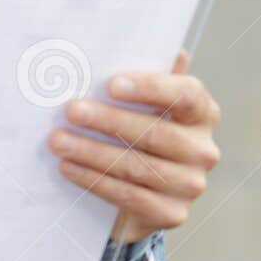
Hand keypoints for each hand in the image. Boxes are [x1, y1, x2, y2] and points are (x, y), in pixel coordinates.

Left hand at [46, 49, 221, 243]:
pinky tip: (67, 167)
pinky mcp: (172, 214)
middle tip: (70, 110)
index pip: (186, 95)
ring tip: (57, 140)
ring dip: (91, 152)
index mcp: (202, 114)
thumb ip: (148, 76)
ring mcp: (191, 185)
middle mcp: (203, 150)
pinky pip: (128, 195)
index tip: (111, 84)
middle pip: (155, 132)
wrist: (143, 195)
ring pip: (137, 166)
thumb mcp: (144, 105)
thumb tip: (163, 46)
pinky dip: (94, 181)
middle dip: (107, 120)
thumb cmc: (139, 133)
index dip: (151, 87)